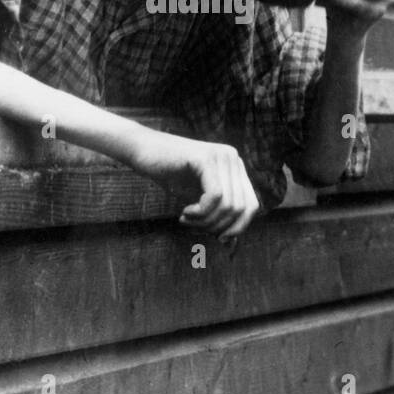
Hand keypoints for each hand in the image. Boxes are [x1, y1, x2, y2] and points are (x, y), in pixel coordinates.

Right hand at [128, 131, 260, 238]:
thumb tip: (231, 243)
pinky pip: (215, 196)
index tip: (217, 239)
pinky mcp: (206, 158)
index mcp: (235, 167)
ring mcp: (221, 156)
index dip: (237, 227)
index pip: (251, 205)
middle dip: (218, 226)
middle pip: (242, 207)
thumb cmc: (169, 175)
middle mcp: (233, 158)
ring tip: (186, 219)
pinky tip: (185, 212)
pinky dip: (201, 212)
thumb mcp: (197, 200)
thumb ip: (216, 216)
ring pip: (228, 205)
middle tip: (194, 227)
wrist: (142, 150)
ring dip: (206, 221)